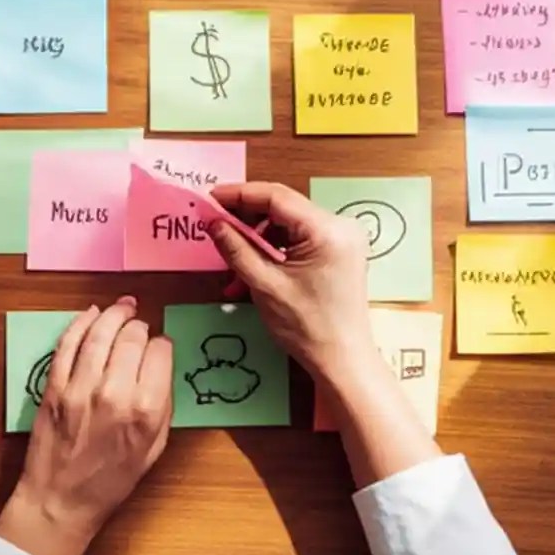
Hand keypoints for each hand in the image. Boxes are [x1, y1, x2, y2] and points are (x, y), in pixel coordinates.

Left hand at [0, 296, 172, 554]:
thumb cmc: (112, 480)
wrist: (61, 500)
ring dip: (113, 314)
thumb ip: (162, 404)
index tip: (159, 346)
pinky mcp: (54, 386)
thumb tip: (160, 366)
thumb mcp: (155, 447)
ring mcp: (80, 387)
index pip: (161, 352)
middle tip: (140, 324)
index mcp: (146, 409)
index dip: (162, 344)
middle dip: (140, 325)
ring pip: (100, 332)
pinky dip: (81, 323)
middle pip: (132, 337)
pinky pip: (68, 343)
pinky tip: (91, 314)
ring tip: (122, 307)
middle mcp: (116, 392)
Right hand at [208, 182, 374, 387]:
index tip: (211, 198)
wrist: (343, 360)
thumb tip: (213, 221)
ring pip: (289, 224)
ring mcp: (343, 238)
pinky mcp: (340, 251)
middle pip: (283, 208)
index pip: (276, 197)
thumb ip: (236, 248)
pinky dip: (275, 250)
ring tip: (233, 263)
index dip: (239, 194)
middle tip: (215, 225)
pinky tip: (253, 270)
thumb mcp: (264, 285)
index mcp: (327, 230)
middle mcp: (341, 226)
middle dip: (246, 217)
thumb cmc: (308, 327)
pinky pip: (300, 239)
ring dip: (258, 239)